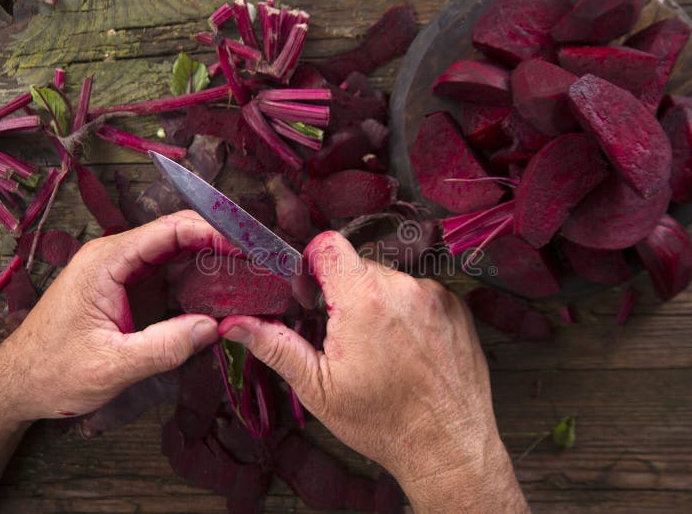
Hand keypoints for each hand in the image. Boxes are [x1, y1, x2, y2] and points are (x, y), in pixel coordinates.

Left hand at [0, 210, 228, 421]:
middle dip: (219, 242)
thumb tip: (215, 327)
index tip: (247, 247)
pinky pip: (167, 275)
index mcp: (106, 261)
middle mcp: (114, 257)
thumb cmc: (53, 373)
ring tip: (248, 273)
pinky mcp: (126, 289)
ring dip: (211, 260)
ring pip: (175, 253)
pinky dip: (196, 280)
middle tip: (258, 259)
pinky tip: (220, 294)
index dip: (213, 232)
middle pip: (177, 234)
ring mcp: (120, 272)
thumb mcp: (111, 365)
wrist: (17, 385)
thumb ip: (163, 347)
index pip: (169, 230)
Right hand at [219, 232, 527, 512]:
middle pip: (358, 266)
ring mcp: (435, 295)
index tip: (311, 295)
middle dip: (345, 293)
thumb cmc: (382, 422)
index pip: (328, 245)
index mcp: (364, 300)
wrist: (447, 446)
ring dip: (378, 303)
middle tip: (345, 337)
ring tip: (381, 349)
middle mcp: (403, 287)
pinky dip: (408, 313)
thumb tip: (235, 324)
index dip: (311, 265)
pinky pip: (420, 294)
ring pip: (390, 281)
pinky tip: (407, 349)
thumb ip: (276, 346)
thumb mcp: (318, 388)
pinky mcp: (457, 306)